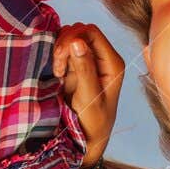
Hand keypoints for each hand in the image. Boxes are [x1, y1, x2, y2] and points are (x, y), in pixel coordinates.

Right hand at [54, 23, 124, 167]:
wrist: (87, 137)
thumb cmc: (93, 122)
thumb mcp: (89, 98)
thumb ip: (85, 70)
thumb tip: (77, 42)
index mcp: (113, 63)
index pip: (91, 32)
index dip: (72, 38)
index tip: (60, 59)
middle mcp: (103, 57)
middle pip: (80, 31)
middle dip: (64, 44)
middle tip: (58, 68)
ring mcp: (90, 60)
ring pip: (70, 37)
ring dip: (59, 49)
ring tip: (58, 71)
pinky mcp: (77, 65)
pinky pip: (64, 48)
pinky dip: (56, 55)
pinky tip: (57, 72)